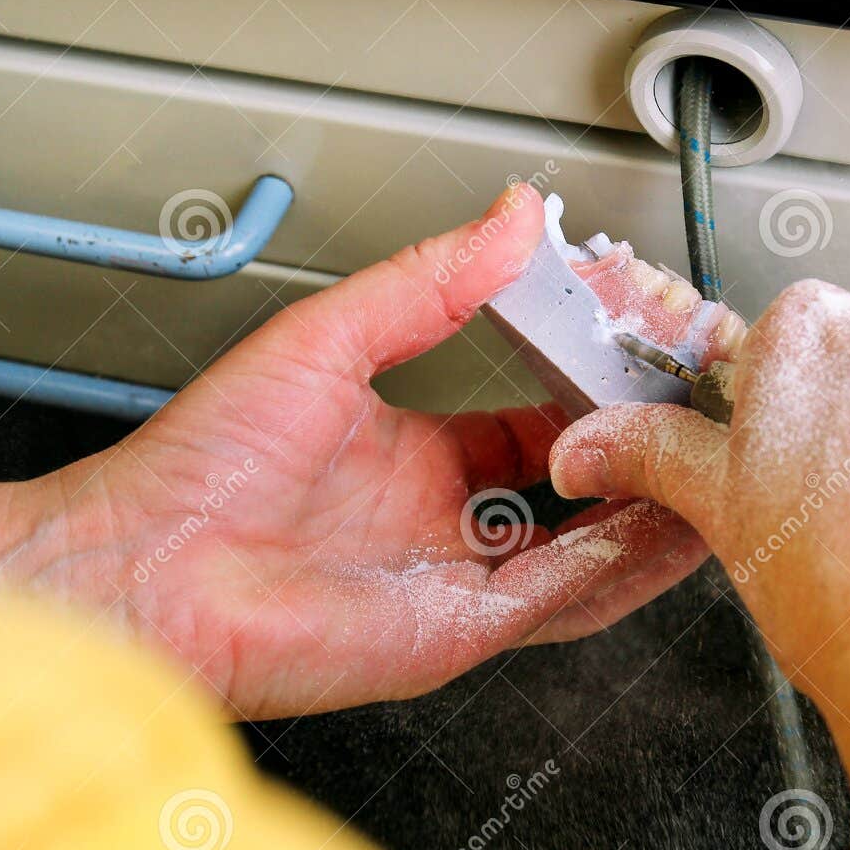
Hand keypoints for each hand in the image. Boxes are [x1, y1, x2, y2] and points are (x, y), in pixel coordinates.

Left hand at [0, 184, 706, 718]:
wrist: (142, 566)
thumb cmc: (201, 464)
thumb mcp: (330, 340)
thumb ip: (429, 283)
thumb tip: (507, 217)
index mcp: (420, 455)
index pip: (538, 427)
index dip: (595, 397)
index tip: (640, 363)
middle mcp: (445, 521)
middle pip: (575, 494)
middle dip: (639, 459)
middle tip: (696, 420)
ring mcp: (457, 580)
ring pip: (586, 554)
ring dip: (649, 517)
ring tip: (707, 473)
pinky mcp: (457, 632)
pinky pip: (560, 598)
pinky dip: (617, 565)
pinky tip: (661, 524)